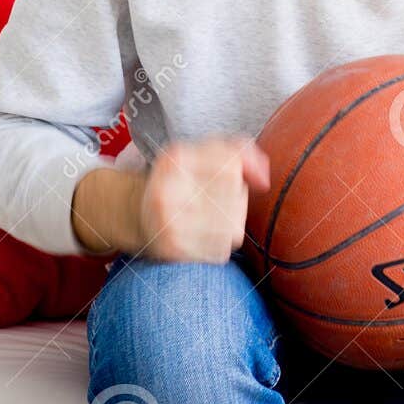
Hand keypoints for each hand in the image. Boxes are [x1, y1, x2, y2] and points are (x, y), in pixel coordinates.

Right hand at [132, 136, 271, 262]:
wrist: (139, 214)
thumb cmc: (185, 180)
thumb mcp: (205, 153)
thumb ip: (241, 153)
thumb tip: (263, 179)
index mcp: (176, 159)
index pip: (231, 165)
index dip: (239, 174)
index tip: (231, 177)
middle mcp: (167, 188)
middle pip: (235, 196)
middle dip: (236, 199)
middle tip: (215, 201)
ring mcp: (167, 221)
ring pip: (233, 226)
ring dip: (231, 224)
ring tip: (211, 220)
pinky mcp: (172, 249)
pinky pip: (221, 250)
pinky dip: (220, 245)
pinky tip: (204, 237)